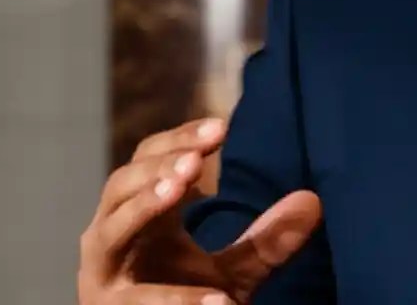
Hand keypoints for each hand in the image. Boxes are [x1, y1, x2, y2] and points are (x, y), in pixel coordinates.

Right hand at [78, 118, 322, 304]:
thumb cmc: (187, 301)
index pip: (151, 160)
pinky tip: (218, 298)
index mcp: (141, 216)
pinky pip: (139, 302)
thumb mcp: (234, 271)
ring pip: (109, 231)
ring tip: (179, 189)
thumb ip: (267, 239)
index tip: (221, 128)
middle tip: (194, 158)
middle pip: (120, 184)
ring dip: (142, 206)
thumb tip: (313, 201)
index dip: (180, 140)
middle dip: (156, 168)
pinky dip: (178, 298)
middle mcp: (112, 237)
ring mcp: (103, 276)